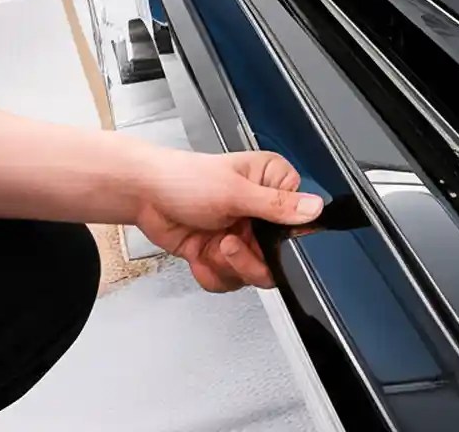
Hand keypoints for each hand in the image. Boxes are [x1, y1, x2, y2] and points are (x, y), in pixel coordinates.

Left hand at [132, 150, 323, 291]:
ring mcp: (243, 235)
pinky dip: (212, 273)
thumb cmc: (183, 179)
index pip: (299, 223)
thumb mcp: (234, 192)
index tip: (261, 237)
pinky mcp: (222, 253)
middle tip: (229, 246)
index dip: (283, 239)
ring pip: (253, 273)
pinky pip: (230, 279)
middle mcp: (261, 211)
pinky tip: (200, 254)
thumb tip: (315, 209)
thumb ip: (276, 206)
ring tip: (212, 245)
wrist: (144, 195)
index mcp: (273, 184)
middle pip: (278, 257)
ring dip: (227, 266)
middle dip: (249, 260)